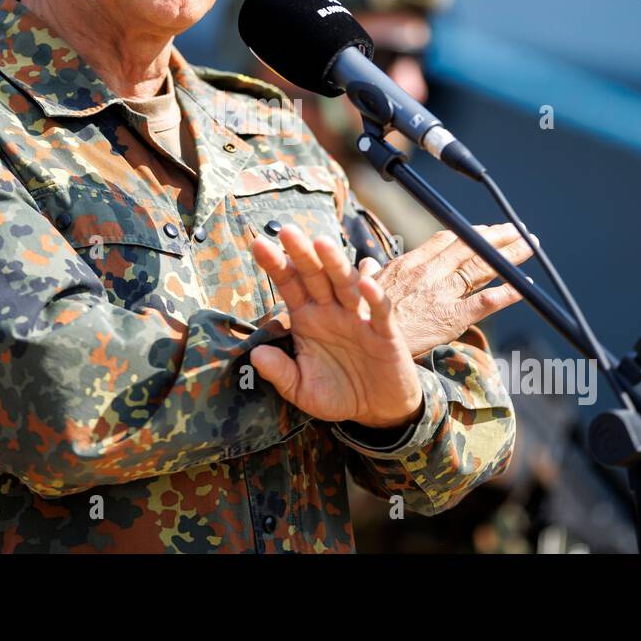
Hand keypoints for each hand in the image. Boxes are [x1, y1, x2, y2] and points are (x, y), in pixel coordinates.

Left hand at [249, 224, 422, 427]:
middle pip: (315, 275)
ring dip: (335, 264)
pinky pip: (380, 310)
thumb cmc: (338, 393)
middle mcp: (331, 310)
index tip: (258, 244)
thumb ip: (280, 373)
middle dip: (301, 253)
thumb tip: (255, 354)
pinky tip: (365, 283)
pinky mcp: (385, 333)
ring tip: (321, 244)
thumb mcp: (302, 390)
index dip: (275, 264)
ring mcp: (358, 318)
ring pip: (345, 284)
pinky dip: (374, 296)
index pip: (290, 284)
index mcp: (308, 318)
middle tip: (286, 230)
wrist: (378, 409)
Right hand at [357, 225, 535, 358]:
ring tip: (529, 244)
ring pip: (483, 267)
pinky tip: (526, 285)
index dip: (467, 234)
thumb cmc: (359, 317)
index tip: (481, 230)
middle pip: (469, 248)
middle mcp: (429, 273)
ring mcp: (442, 293)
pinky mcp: (452, 317)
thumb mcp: (360, 288)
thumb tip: (366, 265)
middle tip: (516, 229)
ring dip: (509, 254)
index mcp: (409, 264)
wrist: (366, 342)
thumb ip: (370, 275)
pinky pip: (487, 301)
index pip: (444, 241)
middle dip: (496, 237)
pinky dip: (509, 291)